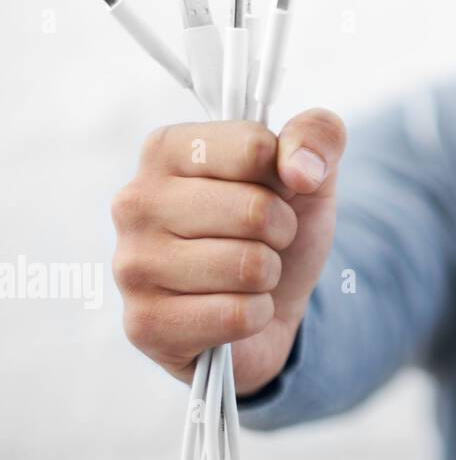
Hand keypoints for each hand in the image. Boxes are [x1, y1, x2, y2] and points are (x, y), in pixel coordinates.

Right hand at [110, 109, 346, 394]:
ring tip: (246, 274)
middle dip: (281, 229)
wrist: (267, 308)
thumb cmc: (275, 228)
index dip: (285, 176)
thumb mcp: (310, 173)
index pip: (254, 148)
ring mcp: (132, 265)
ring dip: (268, 274)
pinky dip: (255, 315)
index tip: (271, 190)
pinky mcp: (145, 324)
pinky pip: (238, 315)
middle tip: (263, 239)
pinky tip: (233, 308)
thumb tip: (301, 170)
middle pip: (254, 209)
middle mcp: (135, 202)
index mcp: (166, 149)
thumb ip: (319, 136)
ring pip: (248, 265)